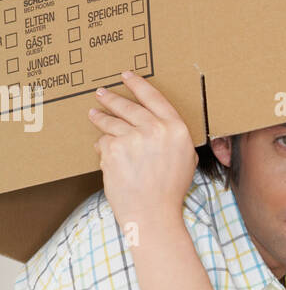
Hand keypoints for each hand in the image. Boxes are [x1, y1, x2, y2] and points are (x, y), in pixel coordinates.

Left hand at [88, 71, 197, 229]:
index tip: (127, 75)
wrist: (153, 213)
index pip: (154, 98)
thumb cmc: (170, 191)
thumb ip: (176, 138)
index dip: (138, 84)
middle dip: (112, 98)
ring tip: (94, 114)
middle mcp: (155, 129)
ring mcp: (133, 138)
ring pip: (110, 121)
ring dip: (100, 117)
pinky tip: (107, 155)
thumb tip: (165, 125)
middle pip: (128, 106)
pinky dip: (103, 148)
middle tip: (101, 93)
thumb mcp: (187, 160)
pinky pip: (103, 142)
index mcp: (176, 129)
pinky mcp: (113, 149)